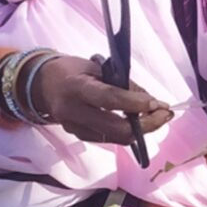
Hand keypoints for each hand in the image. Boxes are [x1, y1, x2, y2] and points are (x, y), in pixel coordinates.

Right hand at [32, 56, 171, 143]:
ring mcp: (75, 128)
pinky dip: (129, 131)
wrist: (41, 85)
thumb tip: (150, 101)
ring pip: (117, 138)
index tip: (157, 103)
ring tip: (158, 116)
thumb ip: (122, 83)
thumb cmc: (72, 71)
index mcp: (76, 88)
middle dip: (147, 124)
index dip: (136, 104)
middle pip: (116, 128)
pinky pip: (110, 138)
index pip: (109, 99)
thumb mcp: (96, 67)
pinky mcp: (80, 136)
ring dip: (142, 129)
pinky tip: (140, 121)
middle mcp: (74, 112)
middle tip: (165, 114)